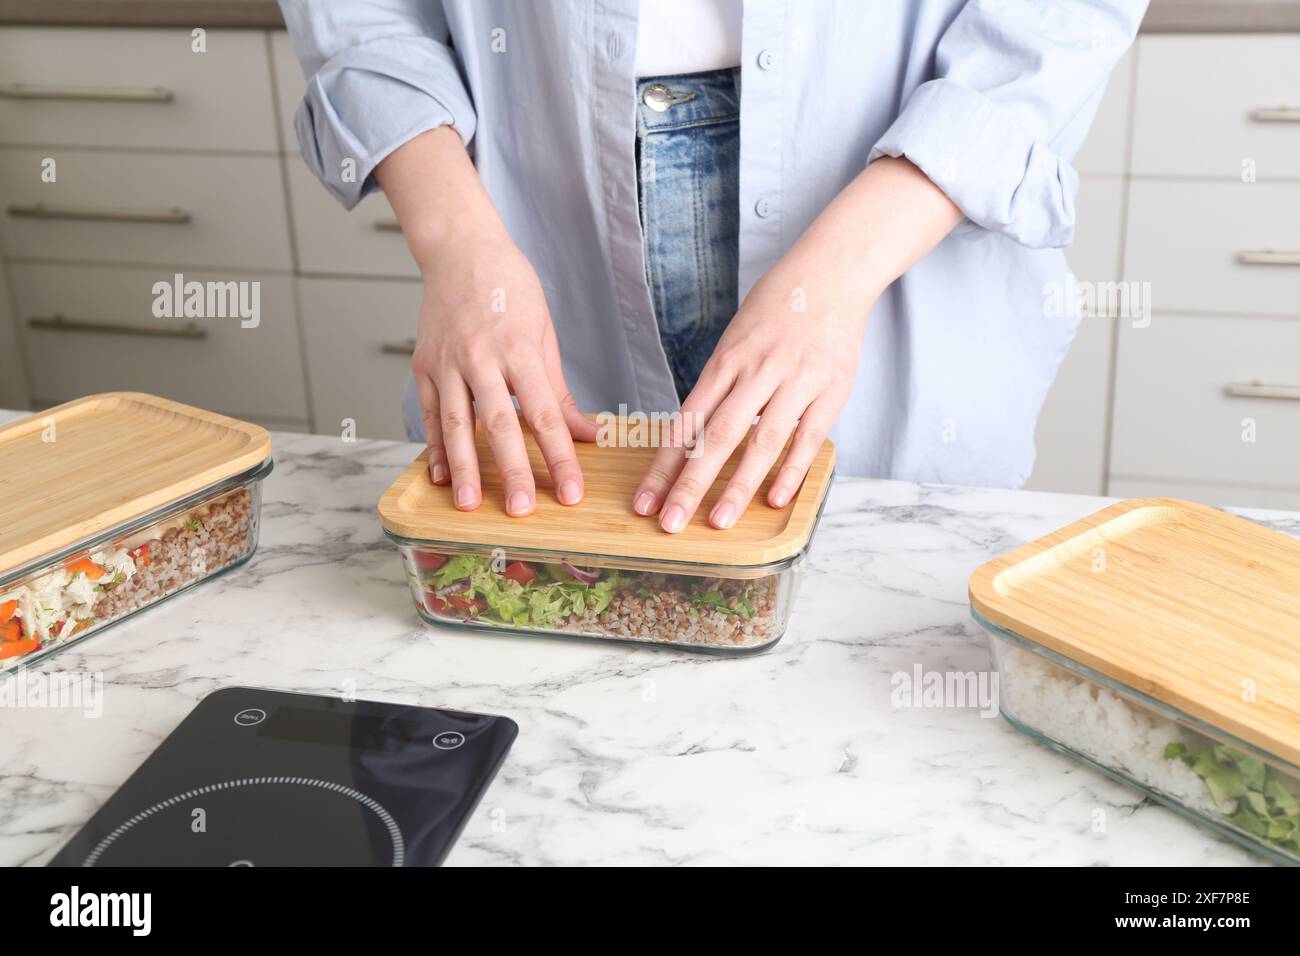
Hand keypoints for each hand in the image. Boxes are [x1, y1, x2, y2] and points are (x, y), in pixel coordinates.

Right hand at [413, 230, 596, 513]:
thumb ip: (559, 391)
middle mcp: (481, 357)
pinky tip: (442, 476)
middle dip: (511, 471)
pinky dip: (434, 446)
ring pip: (455, 423)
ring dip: (464, 468)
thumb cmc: (510, 288)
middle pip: (498, 424)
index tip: (571, 492)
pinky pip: (428, 413)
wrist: (460, 249)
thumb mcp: (544, 333)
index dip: (559, 456)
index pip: (544, 414)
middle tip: (520, 510)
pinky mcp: (423, 365)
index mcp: (519, 349)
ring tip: (469, 505)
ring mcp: (447, 362)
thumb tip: (588, 435)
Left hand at [631, 251, 867, 532]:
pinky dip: (791, 470)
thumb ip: (719, 387)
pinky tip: (774, 499)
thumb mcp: (735, 340)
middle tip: (669, 523)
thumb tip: (692, 436)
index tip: (644, 500)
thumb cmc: (776, 309)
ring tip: (717, 522)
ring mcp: (795, 381)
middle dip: (689, 484)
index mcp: (726, 361)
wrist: (832, 272)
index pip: (686, 422)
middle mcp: (756, 372)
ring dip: (738, 486)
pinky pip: (808, 437)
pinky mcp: (831, 391)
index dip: (663, 466)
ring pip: (761, 441)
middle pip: (716, 436)